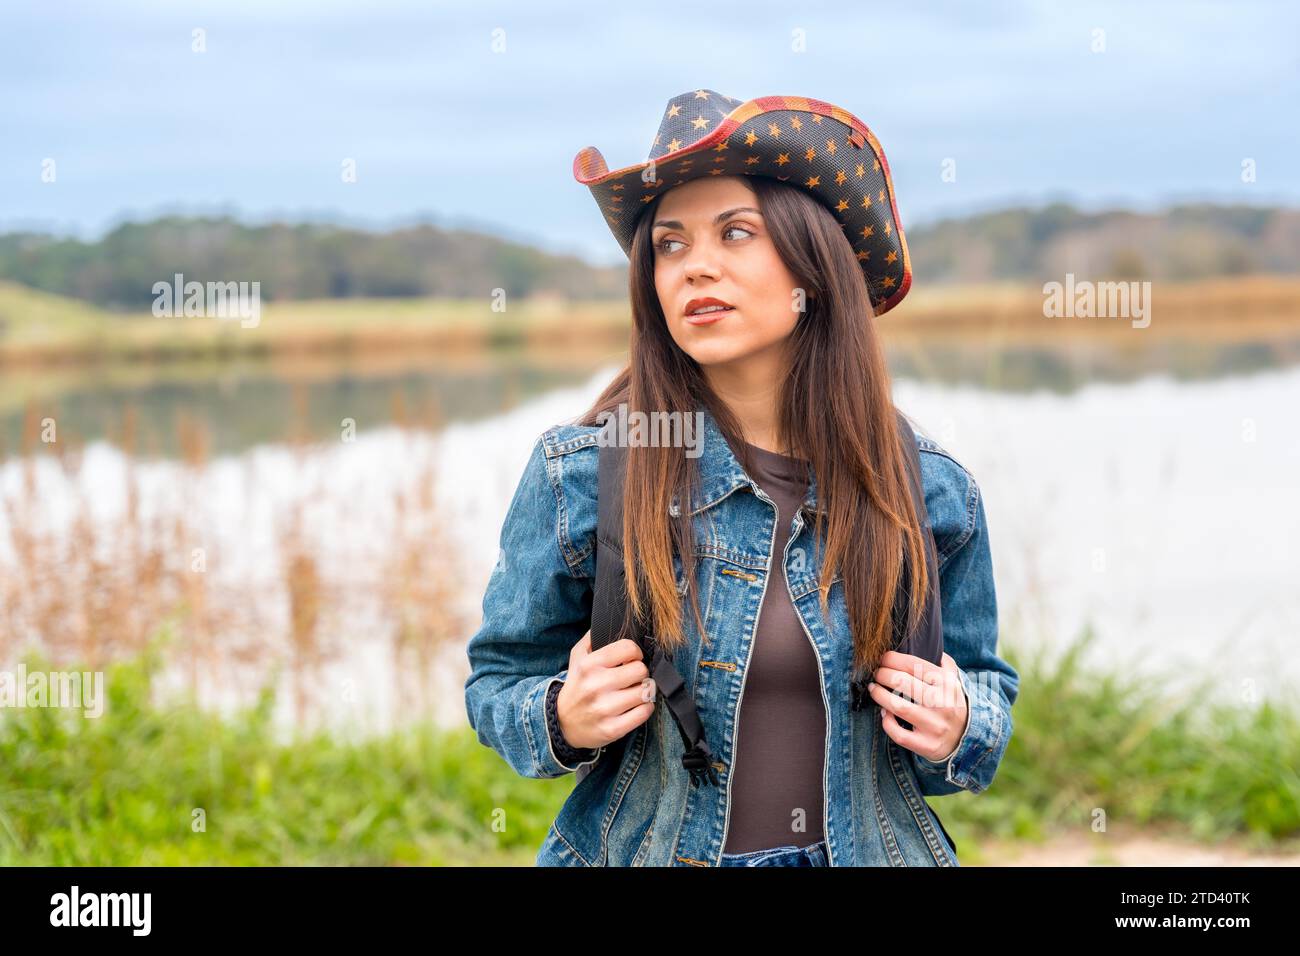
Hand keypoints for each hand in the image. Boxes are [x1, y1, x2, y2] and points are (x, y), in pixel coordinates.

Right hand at [556, 633, 656, 749]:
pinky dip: (645, 707)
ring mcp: (605, 709)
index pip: (629, 648)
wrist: (562, 723)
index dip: (635, 653)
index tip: (631, 659)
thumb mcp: (577, 657)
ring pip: (646, 691)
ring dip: (644, 691)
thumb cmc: (577, 686)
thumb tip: (611, 623)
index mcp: (589, 665)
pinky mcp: (612, 728)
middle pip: (641, 670)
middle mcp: (596, 686)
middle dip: (640, 673)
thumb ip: (592, 638)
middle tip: (633, 678)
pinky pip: (645, 712)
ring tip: (635, 691)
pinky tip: (636, 706)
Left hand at [869, 650, 967, 761]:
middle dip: (882, 674)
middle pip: (901, 682)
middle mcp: (942, 703)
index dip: (892, 659)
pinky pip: (898, 734)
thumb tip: (925, 644)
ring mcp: (934, 726)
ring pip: (897, 706)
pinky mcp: (927, 745)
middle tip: (876, 673)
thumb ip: (942, 662)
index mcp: (947, 683)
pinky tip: (885, 713)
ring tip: (873, 688)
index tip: (882, 658)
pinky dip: (887, 722)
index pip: (913, 664)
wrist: (968, 739)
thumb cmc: (953, 703)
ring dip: (879, 694)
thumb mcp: (954, 680)